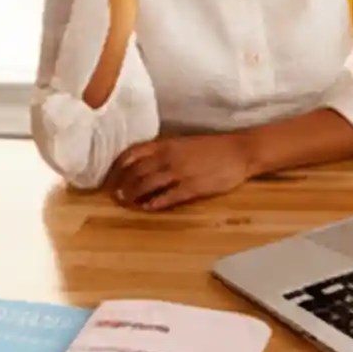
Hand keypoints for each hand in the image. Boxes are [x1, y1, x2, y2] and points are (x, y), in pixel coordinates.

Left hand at [104, 133, 255, 211]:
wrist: (240, 151)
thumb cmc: (214, 147)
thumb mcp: (185, 143)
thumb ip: (166, 151)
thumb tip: (147, 161)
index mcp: (167, 144)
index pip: (133, 153)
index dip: (119, 166)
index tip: (112, 175)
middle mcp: (169, 157)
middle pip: (136, 172)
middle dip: (123, 184)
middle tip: (116, 194)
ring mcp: (180, 173)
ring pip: (147, 185)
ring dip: (134, 195)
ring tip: (128, 202)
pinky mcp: (192, 188)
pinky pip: (167, 197)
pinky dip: (154, 204)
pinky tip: (148, 208)